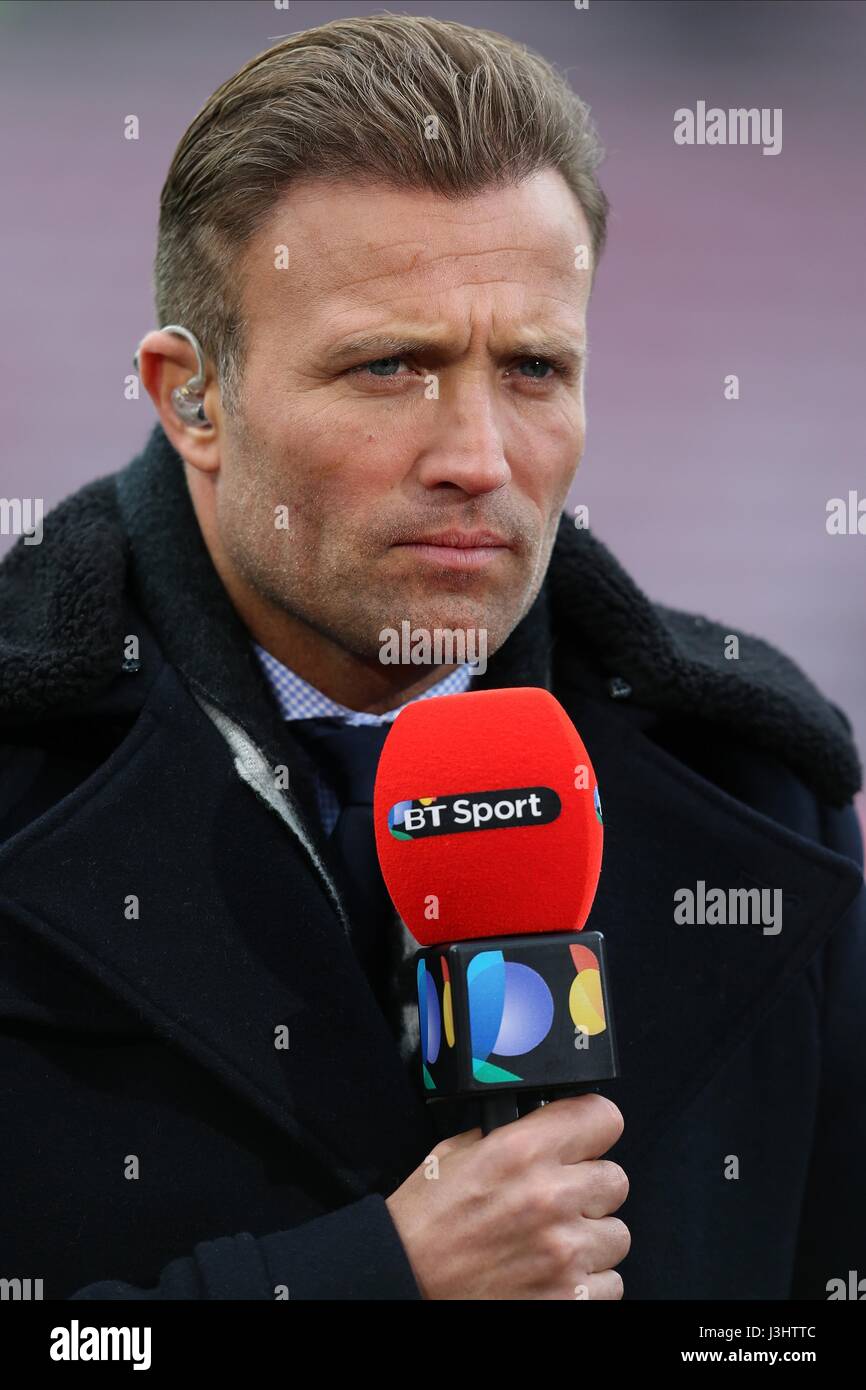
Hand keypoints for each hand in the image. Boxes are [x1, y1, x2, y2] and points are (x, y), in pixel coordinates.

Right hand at [385, 1092, 629, 1298]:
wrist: (405, 1280)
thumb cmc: (423, 1223)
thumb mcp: (456, 1153)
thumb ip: (507, 1135)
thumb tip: (541, 1126)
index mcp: (522, 1152)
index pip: (602, 1118)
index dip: (592, 1127)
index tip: (583, 1137)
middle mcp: (550, 1198)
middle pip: (615, 1178)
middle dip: (589, 1187)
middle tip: (558, 1199)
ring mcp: (564, 1253)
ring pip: (617, 1234)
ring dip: (590, 1237)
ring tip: (550, 1241)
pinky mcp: (569, 1297)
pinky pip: (610, 1282)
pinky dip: (586, 1281)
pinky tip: (552, 1272)